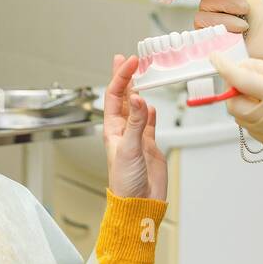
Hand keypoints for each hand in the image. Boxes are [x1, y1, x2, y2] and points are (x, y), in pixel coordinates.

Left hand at [103, 54, 167, 200]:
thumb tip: (139, 99)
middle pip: (123, 98)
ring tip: (140, 77)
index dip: (121, 77)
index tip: (129, 62)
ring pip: (136, 108)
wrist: (139, 203)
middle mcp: (123, 130)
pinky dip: (150, 113)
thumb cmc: (125, 182)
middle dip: (125, 78)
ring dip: (138, 92)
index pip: (114, 96)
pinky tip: (150, 106)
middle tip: (128, 60)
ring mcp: (136, 137)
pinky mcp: (149, 145)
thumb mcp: (129, 148)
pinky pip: (148, 123)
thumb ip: (136, 123)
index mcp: (112, 129)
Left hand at [209, 53, 262, 178]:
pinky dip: (254, 116)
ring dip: (244, 103)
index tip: (215, 58)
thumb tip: (243, 65)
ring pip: (242, 119)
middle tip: (248, 76)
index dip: (224, 68)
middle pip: (234, 105)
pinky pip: (254, 130)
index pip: (241, 81)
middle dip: (234, 89)